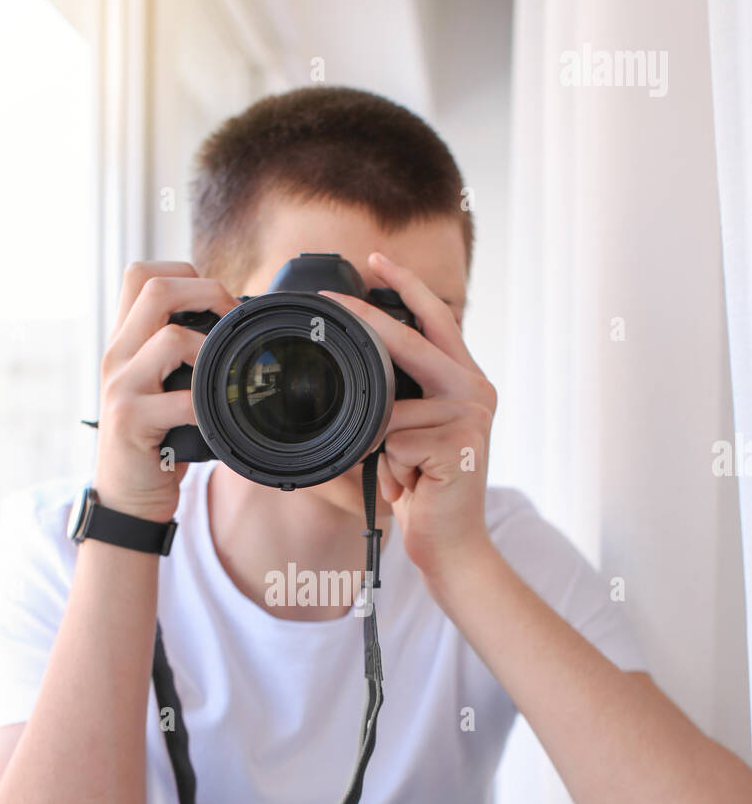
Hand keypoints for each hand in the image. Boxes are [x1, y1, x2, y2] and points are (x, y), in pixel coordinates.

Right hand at [94, 261, 238, 522]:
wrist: (127, 497)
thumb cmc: (156, 441)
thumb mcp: (160, 388)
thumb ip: (180, 357)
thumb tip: (234, 329)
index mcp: (125, 341)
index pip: (141, 274)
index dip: (185, 273)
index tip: (218, 300)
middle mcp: (116, 355)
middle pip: (156, 288)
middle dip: (207, 292)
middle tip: (234, 322)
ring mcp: (121, 386)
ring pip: (169, 337)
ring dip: (210, 349)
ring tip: (225, 372)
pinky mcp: (130, 421)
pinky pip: (182, 400)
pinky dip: (209, 405)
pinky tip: (220, 416)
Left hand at [320, 251, 497, 593]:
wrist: (452, 544)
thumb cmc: (425, 489)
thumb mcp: (410, 435)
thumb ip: (398, 399)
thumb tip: (360, 374)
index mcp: (465, 382)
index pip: (437, 320)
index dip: (407, 287)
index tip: (376, 259)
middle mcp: (474, 391)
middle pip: (412, 343)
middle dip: (367, 322)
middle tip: (330, 301)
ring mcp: (470, 416)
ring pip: (392, 408)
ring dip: (383, 448)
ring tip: (406, 473)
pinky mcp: (457, 444)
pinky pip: (394, 441)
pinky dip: (391, 467)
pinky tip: (414, 484)